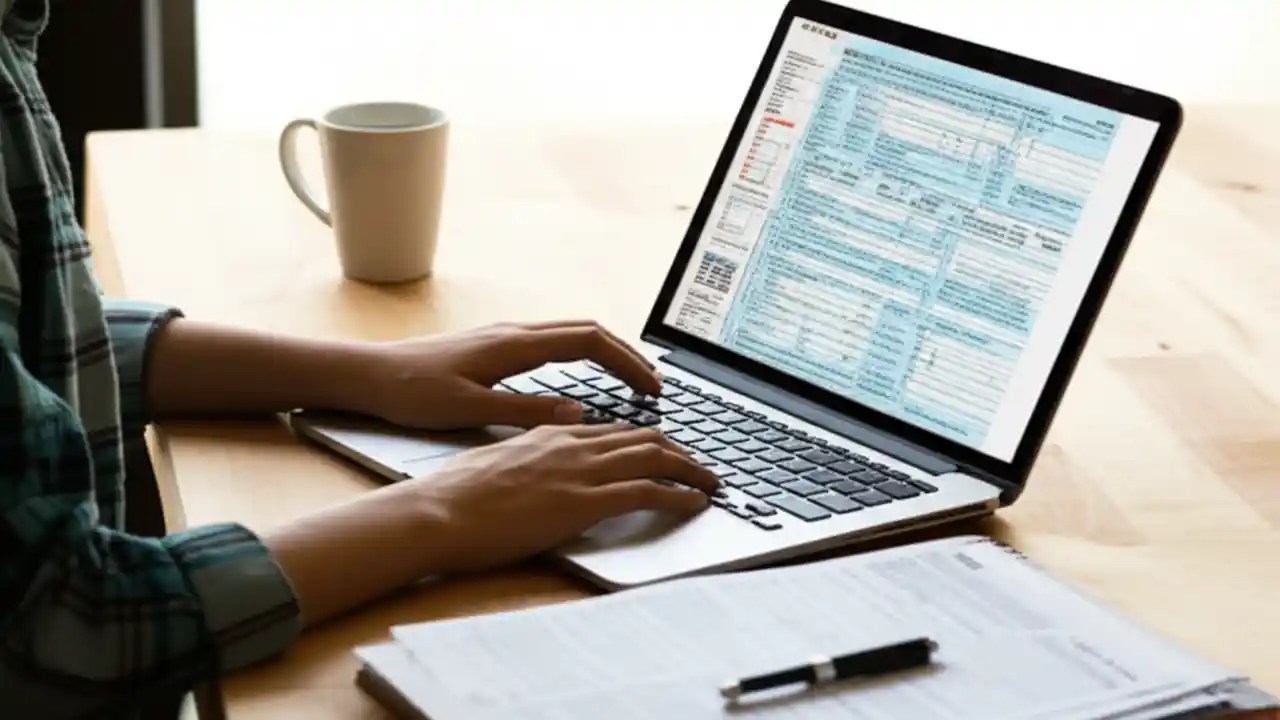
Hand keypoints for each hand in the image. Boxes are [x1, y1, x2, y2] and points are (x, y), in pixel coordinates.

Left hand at [352, 320, 659, 429]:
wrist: (369, 374)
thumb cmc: (412, 393)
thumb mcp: (470, 411)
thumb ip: (526, 413)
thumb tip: (579, 415)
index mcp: (515, 346)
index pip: (589, 341)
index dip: (627, 362)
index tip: (652, 388)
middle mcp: (515, 333)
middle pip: (588, 332)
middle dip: (627, 356)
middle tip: (654, 387)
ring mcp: (505, 337)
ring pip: (572, 334)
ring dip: (606, 354)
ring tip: (630, 383)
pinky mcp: (495, 347)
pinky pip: (554, 343)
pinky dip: (583, 357)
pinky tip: (584, 381)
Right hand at [406, 423, 719, 572]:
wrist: (438, 511)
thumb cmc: (456, 495)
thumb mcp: (496, 462)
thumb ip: (529, 456)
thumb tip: (543, 463)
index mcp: (550, 432)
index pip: (612, 430)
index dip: (643, 438)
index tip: (661, 448)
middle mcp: (572, 443)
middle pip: (641, 437)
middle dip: (677, 449)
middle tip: (698, 464)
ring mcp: (580, 471)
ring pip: (653, 457)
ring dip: (689, 468)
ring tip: (710, 480)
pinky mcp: (584, 502)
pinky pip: (647, 492)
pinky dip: (679, 494)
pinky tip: (695, 501)